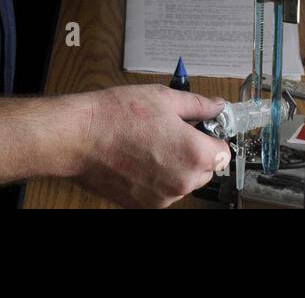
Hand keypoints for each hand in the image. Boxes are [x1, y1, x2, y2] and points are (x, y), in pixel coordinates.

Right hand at [73, 85, 230, 208]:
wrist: (80, 138)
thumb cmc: (117, 116)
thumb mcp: (164, 98)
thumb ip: (198, 105)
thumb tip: (217, 106)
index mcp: (194, 154)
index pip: (223, 151)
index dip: (212, 136)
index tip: (200, 130)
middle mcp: (183, 181)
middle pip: (205, 169)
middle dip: (194, 152)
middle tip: (170, 133)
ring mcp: (163, 197)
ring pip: (183, 182)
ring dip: (175, 167)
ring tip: (149, 144)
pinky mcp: (144, 206)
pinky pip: (163, 192)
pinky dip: (157, 179)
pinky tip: (139, 159)